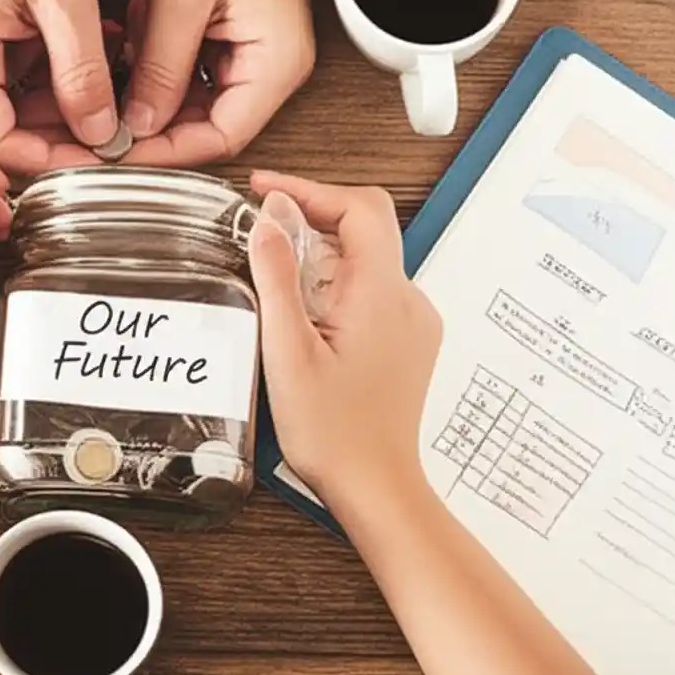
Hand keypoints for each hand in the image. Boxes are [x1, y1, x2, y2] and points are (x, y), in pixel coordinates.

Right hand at [0, 0, 119, 173]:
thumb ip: (83, 70)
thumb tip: (101, 133)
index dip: (47, 159)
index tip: (99, 162)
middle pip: (3, 126)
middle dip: (65, 135)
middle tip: (120, 136)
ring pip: (16, 104)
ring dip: (68, 105)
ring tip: (118, 93)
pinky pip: (19, 73)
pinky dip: (61, 76)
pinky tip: (99, 60)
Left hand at [119, 0, 314, 166]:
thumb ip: (162, 67)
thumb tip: (138, 126)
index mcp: (277, 63)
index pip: (221, 139)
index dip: (166, 153)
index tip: (117, 153)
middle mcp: (273, 63)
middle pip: (206, 123)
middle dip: (149, 117)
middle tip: (100, 118)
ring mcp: (255, 48)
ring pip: (193, 96)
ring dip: (148, 80)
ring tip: (124, 45)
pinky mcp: (235, 31)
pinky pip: (191, 65)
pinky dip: (157, 53)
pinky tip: (140, 21)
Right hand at [247, 171, 441, 506]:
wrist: (376, 486)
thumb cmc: (334, 433)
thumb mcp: (288, 351)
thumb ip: (276, 277)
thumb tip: (269, 218)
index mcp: (380, 294)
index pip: (360, 207)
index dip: (310, 188)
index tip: (265, 189)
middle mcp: (407, 300)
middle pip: (363, 228)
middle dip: (310, 221)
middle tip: (261, 237)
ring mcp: (413, 321)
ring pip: (364, 261)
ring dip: (319, 258)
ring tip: (277, 288)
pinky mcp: (408, 341)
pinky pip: (371, 291)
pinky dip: (335, 286)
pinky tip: (305, 320)